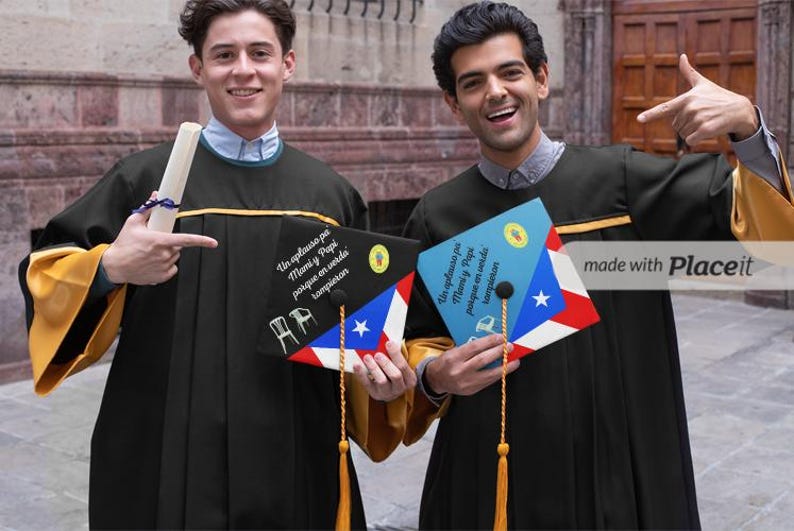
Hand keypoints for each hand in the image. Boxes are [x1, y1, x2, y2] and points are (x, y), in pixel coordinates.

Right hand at [102, 195, 217, 284]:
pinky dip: (165, 265)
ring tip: (150, 253)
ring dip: (167, 254)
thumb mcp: (133, 222)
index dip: (201, 241)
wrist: (115, 266)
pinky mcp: (162, 277)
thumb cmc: (123, 243)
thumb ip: (148, 208)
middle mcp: (163, 255)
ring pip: (174, 257)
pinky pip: (171, 268)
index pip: (185, 240)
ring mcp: (163, 267)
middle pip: (177, 246)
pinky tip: (152, 263)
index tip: (213, 243)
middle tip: (155, 242)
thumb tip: (155, 196)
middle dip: (170, 243)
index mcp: (159, 241)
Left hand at [353, 340, 416, 401]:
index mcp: (409, 379)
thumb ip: (395, 356)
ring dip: (374, 368)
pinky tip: (357, 365)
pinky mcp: (375, 394)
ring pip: (381, 381)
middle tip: (378, 354)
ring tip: (367, 357)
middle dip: (386, 363)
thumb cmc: (395, 372)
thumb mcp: (400, 366)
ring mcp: (387, 392)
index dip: (396, 354)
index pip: (403, 366)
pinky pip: (367, 384)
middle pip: (395, 375)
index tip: (388, 343)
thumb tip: (385, 342)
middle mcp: (400, 388)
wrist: (390, 390)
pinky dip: (361, 374)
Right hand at [424, 334, 518, 395]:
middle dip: (499, 352)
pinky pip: (488, 382)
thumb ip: (470, 348)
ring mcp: (466, 382)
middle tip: (510, 346)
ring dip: (504, 366)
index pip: (474, 347)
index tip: (501, 337)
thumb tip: (491, 343)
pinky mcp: (471, 390)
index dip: (490, 341)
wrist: (436, 379)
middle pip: (483, 360)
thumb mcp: (454, 351)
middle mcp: (459, 371)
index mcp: (454, 357)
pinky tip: (505, 370)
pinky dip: (498, 375)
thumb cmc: (446, 362)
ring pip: (489, 374)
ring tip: (514, 360)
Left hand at [637, 53, 757, 143]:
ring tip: (705, 121)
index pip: (665, 108)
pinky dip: (696, 140)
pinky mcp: (705, 130)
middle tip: (701, 116)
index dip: (651, 114)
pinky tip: (707, 130)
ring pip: (683, 134)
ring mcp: (698, 119)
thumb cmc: (718, 97)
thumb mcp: (702, 84)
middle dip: (686, 124)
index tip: (639, 119)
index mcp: (687, 98)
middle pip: (676, 126)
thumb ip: (689, 73)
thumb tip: (682, 56)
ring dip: (692, 132)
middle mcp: (691, 108)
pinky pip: (690, 141)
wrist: (739, 110)